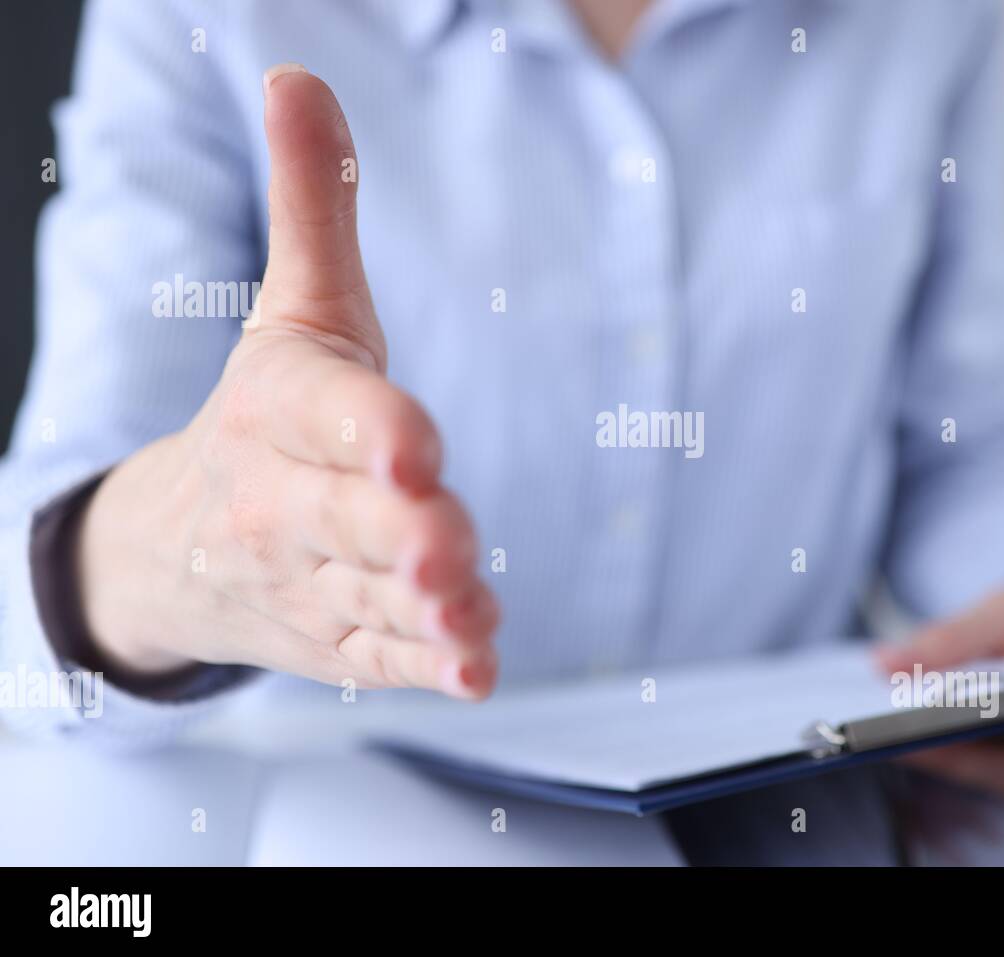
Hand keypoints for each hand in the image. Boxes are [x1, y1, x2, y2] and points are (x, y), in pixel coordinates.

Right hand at [75, 64, 498, 697]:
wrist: (182, 544)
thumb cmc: (267, 413)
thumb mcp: (292, 309)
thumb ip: (310, 206)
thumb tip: (299, 76)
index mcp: (279, 411)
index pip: (326, 418)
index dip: (369, 433)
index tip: (412, 449)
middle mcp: (286, 502)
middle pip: (345, 521)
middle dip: (397, 535)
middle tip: (446, 548)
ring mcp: (312, 578)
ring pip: (369, 599)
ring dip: (420, 614)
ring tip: (466, 619)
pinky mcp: (339, 636)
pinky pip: (378, 658)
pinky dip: (424, 669)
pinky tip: (473, 673)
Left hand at [874, 560, 1003, 797]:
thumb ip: (951, 636)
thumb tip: (882, 665)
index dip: (981, 717)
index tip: (923, 710)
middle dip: (947, 748)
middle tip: (884, 732)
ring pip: (997, 774)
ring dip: (938, 758)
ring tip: (880, 736)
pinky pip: (988, 771)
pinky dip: (944, 755)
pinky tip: (897, 737)